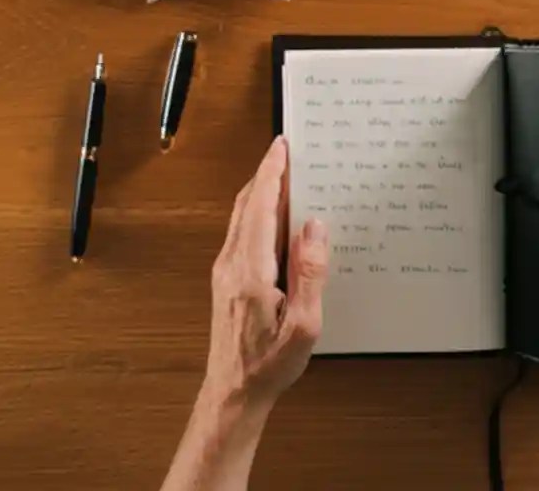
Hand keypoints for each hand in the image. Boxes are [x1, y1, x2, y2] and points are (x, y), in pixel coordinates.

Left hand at [161, 137, 329, 490]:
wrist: (233, 392)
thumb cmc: (269, 364)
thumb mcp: (304, 324)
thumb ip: (310, 272)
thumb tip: (314, 226)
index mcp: (251, 269)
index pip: (260, 206)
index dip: (271, 172)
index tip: (282, 146)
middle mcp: (231, 264)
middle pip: (246, 204)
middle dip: (266, 174)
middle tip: (288, 153)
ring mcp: (224, 271)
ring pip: (241, 217)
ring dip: (260, 192)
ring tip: (285, 176)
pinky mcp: (225, 280)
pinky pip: (241, 233)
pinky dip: (256, 212)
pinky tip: (274, 217)